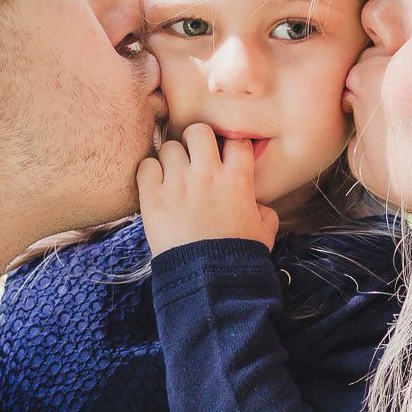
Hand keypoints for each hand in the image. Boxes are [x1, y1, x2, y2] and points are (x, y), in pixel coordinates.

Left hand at [137, 122, 279, 253]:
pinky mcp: (153, 198)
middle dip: (196, 140)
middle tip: (193, 157)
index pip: (235, 140)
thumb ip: (264, 210)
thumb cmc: (239, 257)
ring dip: (172, 158)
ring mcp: (179, 184)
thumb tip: (256, 203)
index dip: (228, 146)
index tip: (223, 156)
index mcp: (238, 179)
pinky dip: (149, 172)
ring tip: (173, 175)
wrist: (209, 281)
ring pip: (170, 146)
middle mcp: (208, 175)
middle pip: (199, 131)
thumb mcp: (264, 231)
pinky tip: (155, 185)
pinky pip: (146, 166)